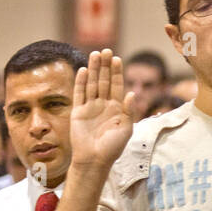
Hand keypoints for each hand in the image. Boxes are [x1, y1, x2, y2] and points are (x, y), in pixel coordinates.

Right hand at [70, 49, 135, 170]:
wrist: (94, 160)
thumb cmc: (112, 148)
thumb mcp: (126, 129)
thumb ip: (129, 111)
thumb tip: (133, 93)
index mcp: (116, 109)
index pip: (116, 86)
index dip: (117, 72)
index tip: (117, 59)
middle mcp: (103, 105)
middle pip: (104, 81)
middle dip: (105, 66)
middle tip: (106, 50)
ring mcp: (90, 107)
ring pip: (91, 84)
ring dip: (93, 69)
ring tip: (95, 54)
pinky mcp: (78, 111)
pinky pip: (79, 94)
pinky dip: (81, 82)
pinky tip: (83, 70)